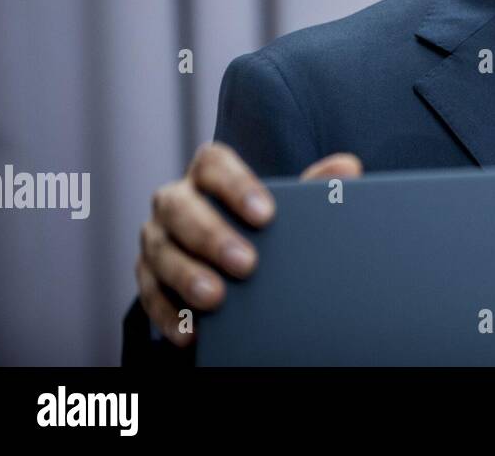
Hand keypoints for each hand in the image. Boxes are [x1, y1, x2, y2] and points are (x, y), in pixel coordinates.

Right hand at [135, 145, 362, 346]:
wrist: (229, 260)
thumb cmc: (261, 223)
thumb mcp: (287, 203)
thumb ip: (313, 186)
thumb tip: (346, 168)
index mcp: (208, 174)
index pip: (213, 164)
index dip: (236, 185)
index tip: (267, 214)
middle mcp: (176, 202)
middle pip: (180, 208)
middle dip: (212, 236)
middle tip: (247, 263)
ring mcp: (157, 239)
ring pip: (161, 252)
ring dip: (187, 276)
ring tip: (217, 298)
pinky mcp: (148, 276)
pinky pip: (150, 295)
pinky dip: (169, 314)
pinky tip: (192, 331)